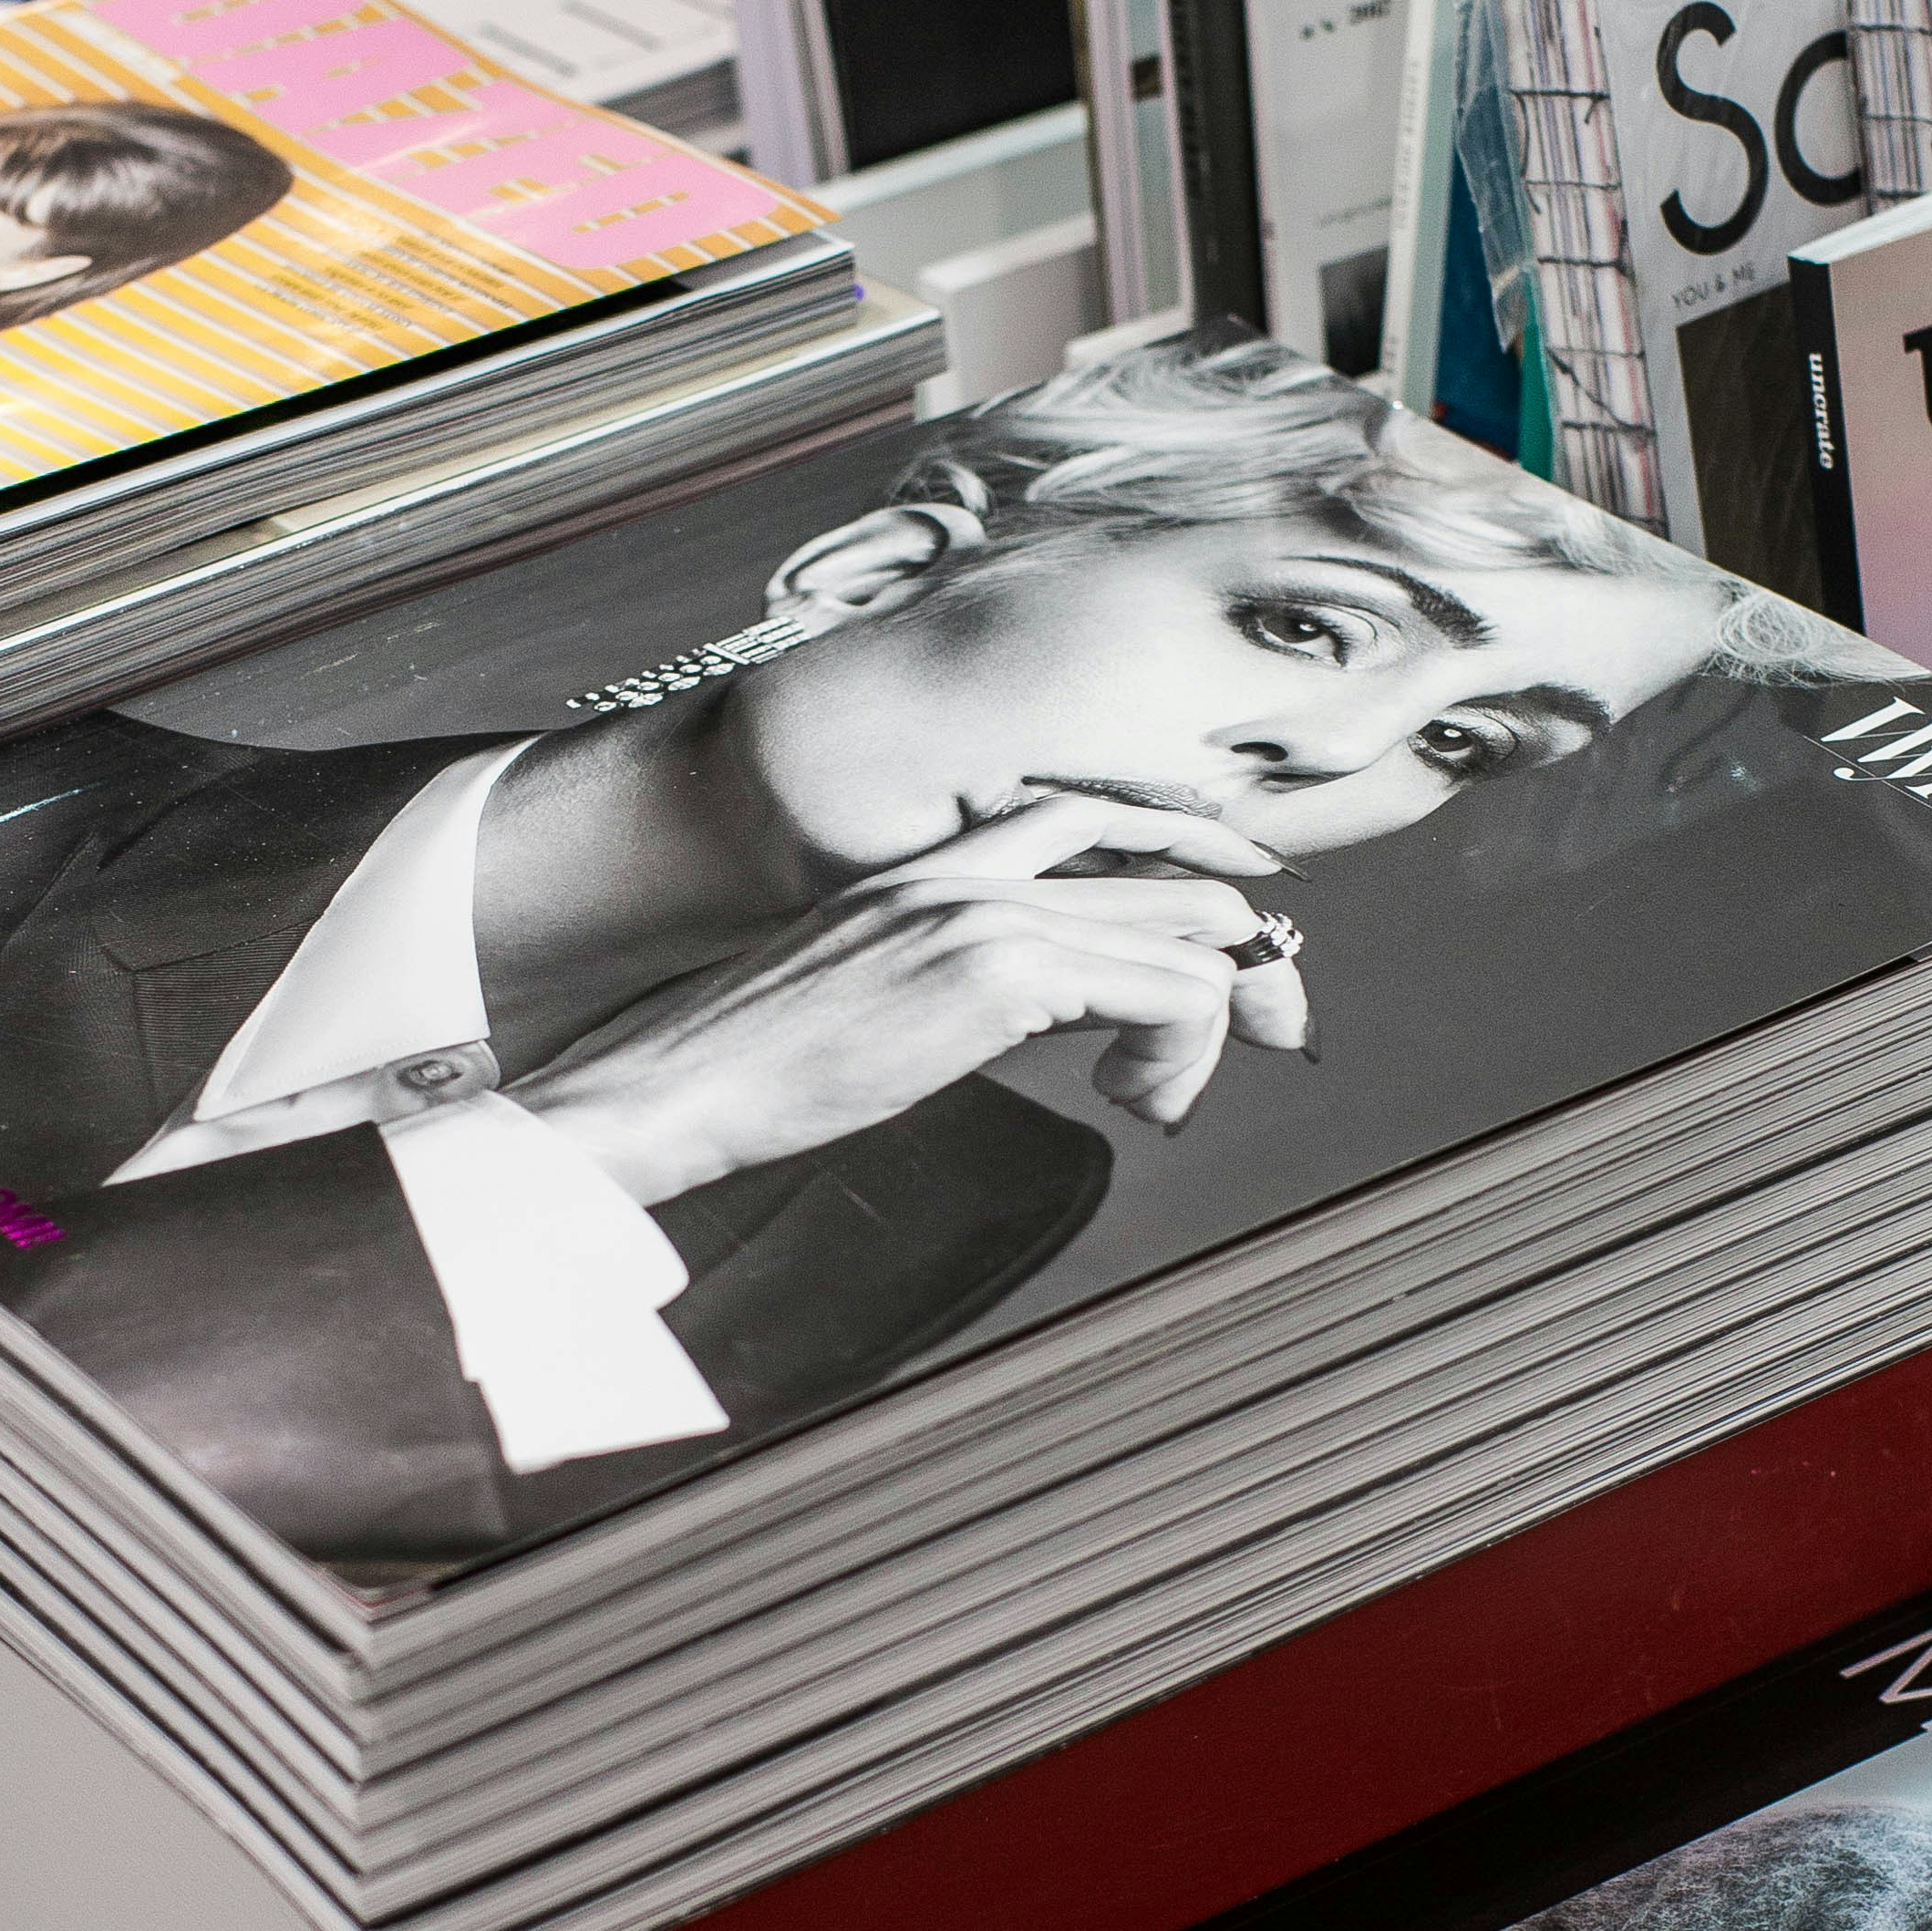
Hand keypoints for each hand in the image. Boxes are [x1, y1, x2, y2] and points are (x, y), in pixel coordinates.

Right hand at [514, 792, 1311, 1205]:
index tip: (1230, 957)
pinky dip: (1183, 1052)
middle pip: (1175, 869)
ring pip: (1192, 932)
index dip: (1191, 882)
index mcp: (938, 864)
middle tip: (1262, 1034)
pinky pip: (1167, 988)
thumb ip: (957, 983)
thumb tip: (1049, 1016)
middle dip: (1244, 953)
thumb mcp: (869, 999)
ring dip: (1212, 1024)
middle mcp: (972, 867)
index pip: (1108, 829)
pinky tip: (1134, 1101)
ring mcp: (987, 911)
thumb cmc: (749, 1067)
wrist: (669, 1084)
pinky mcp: (996, 971)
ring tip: (1159, 1097)